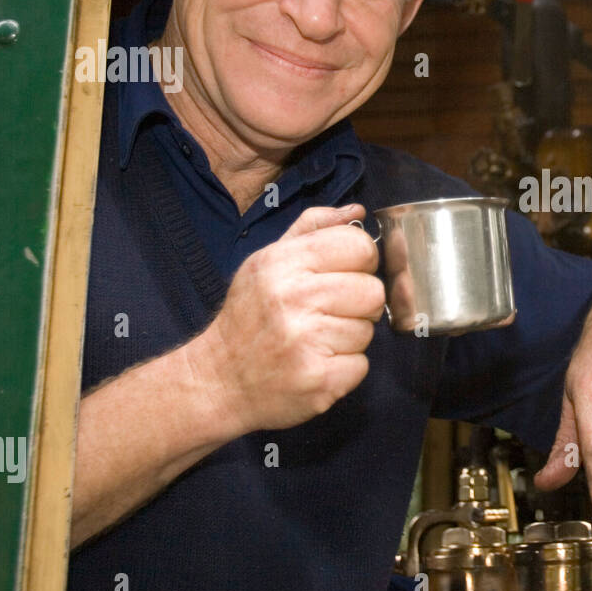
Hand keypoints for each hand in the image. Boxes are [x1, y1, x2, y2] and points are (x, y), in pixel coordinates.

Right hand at [193, 203, 383, 436]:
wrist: (218, 380)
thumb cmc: (249, 316)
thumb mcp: (269, 260)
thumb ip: (313, 229)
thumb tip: (357, 211)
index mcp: (283, 263)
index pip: (360, 246)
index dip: (361, 261)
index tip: (346, 273)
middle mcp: (294, 299)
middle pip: (373, 291)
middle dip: (359, 303)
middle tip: (329, 313)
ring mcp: (306, 342)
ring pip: (368, 330)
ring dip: (350, 338)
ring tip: (317, 340)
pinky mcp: (319, 379)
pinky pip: (362, 365)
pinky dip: (345, 369)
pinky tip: (316, 364)